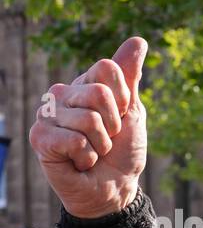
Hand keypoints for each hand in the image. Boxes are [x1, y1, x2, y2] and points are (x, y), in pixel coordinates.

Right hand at [28, 37, 148, 218]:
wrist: (115, 188)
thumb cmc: (123, 151)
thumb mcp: (132, 112)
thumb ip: (130, 76)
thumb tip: (138, 40)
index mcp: (84, 84)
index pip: (107, 68)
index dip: (124, 98)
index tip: (120, 117)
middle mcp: (62, 94)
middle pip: (99, 93)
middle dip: (113, 125)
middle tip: (106, 139)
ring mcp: (47, 114)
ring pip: (89, 119)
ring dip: (101, 145)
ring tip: (93, 152)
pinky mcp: (40, 137)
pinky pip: (74, 140)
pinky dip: (87, 156)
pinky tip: (80, 162)